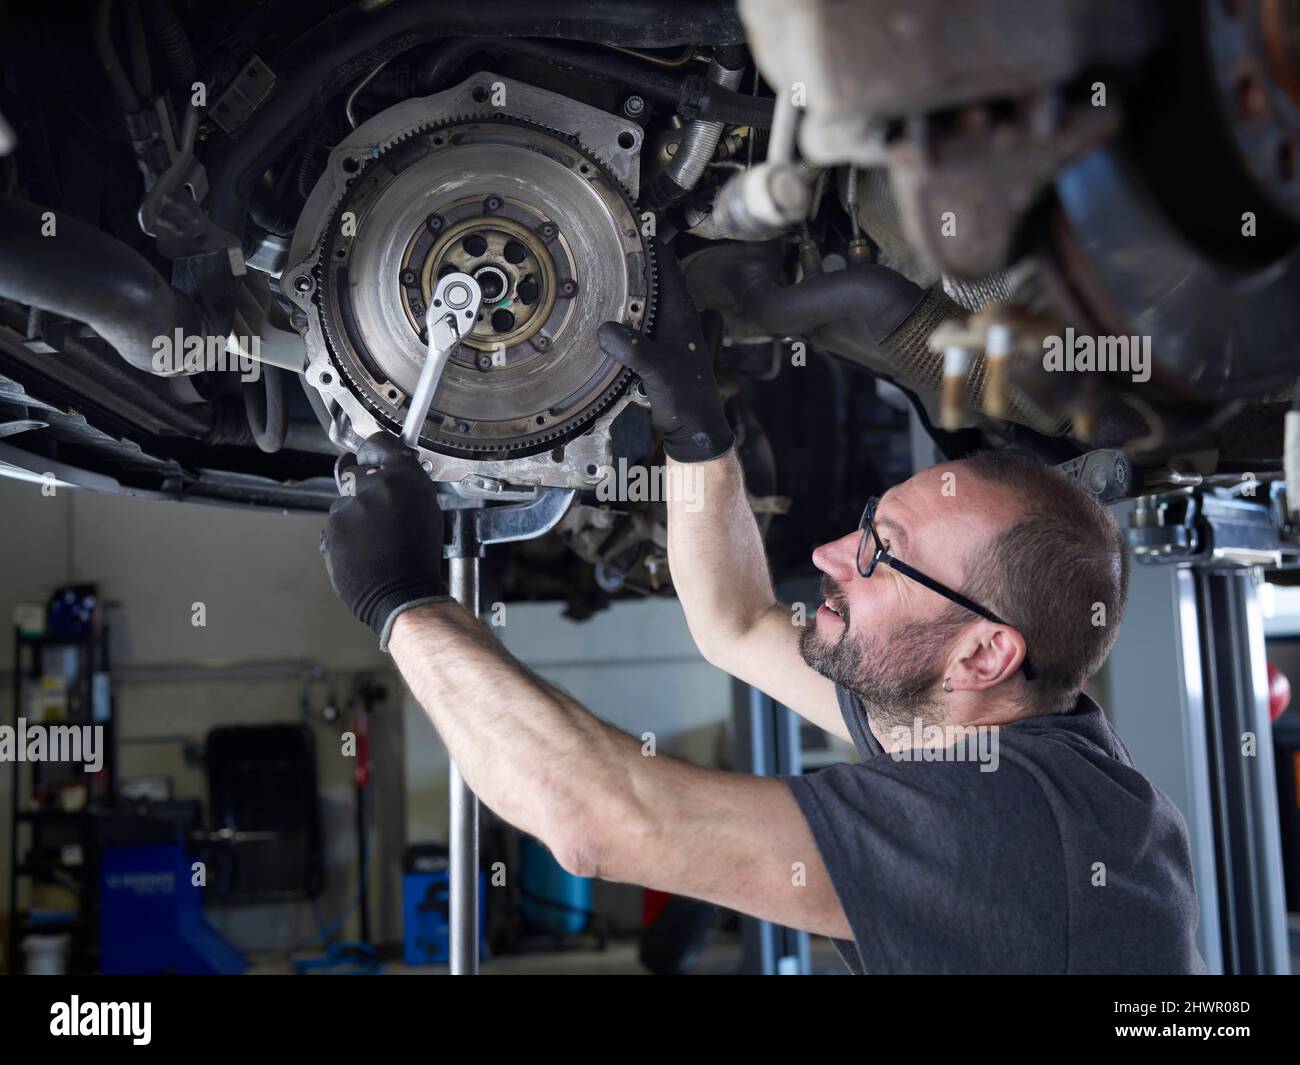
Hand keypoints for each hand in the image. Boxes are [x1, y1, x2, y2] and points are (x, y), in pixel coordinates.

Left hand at [320, 434, 449, 649]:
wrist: (400, 594)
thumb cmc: (418, 559)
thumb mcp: (427, 511)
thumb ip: (407, 484)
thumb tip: (391, 471)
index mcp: (405, 480)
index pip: (380, 445)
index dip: (375, 450)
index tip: (373, 455)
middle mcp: (374, 488)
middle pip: (358, 474)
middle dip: (365, 489)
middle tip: (379, 513)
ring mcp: (350, 508)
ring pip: (345, 502)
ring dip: (355, 516)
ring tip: (373, 540)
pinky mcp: (331, 529)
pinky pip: (336, 524)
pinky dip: (345, 535)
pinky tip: (362, 550)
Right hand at [597, 241, 732, 462]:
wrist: (694, 429)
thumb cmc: (687, 401)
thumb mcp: (659, 373)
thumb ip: (636, 351)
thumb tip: (607, 330)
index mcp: (680, 314)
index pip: (666, 265)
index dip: (648, 243)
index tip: (625, 224)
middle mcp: (674, 317)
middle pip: (652, 277)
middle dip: (630, 259)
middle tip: (600, 244)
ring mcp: (665, 332)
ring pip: (643, 298)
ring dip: (624, 285)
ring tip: (596, 271)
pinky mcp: (655, 348)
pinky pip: (635, 320)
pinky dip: (620, 311)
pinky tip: (602, 313)